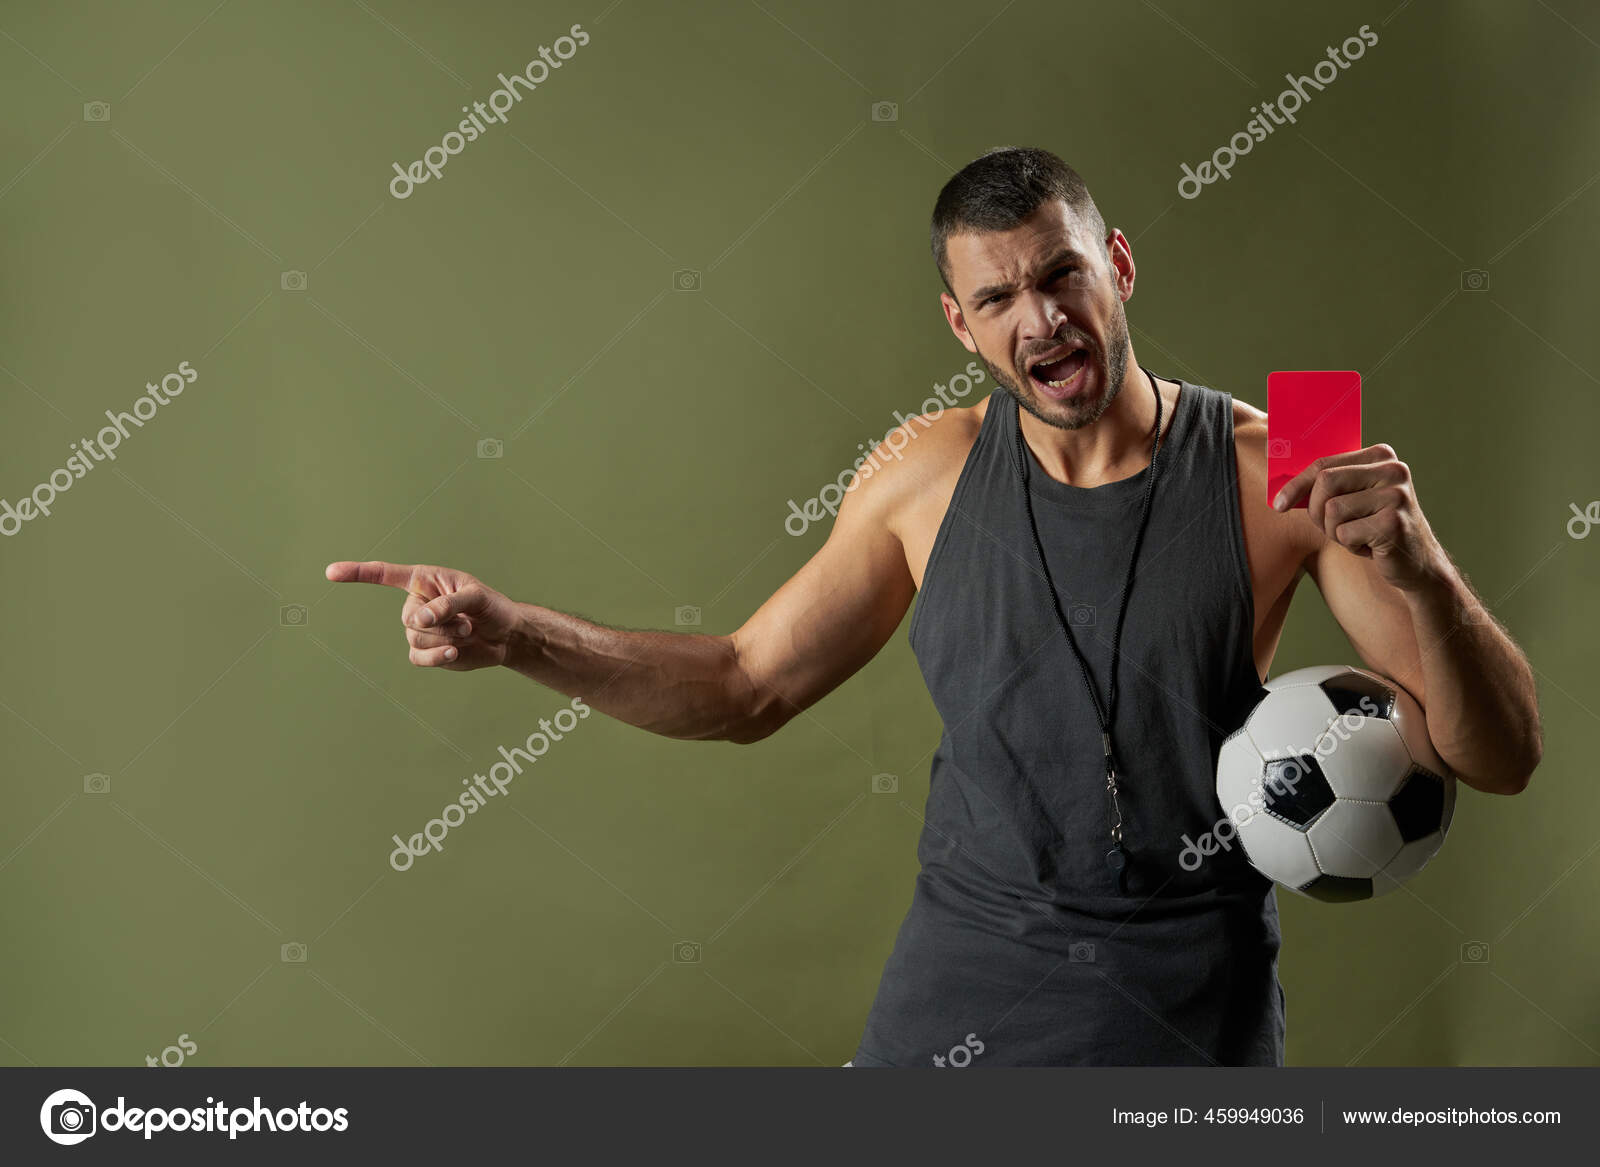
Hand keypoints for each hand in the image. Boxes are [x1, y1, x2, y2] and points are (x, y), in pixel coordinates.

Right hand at [324, 560, 519, 669]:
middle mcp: (416, 603)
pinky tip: (454, 653)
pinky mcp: (425, 652)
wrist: (505, 635)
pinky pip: (418, 657)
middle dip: (441, 623)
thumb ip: (447, 605)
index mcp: (423, 580)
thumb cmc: (492, 607)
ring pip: (416, 638)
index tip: (330, 572)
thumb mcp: (476, 598)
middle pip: (408, 617)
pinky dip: (436, 656)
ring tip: (468, 631)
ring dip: (446, 638)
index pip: (384, 574)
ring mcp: (419, 629)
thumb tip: (418, 620)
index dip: (357, 573)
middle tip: (467, 621)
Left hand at [1271, 443, 1444, 592]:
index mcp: (1381, 455)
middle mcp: (1393, 469)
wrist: (1417, 563)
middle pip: (1325, 482)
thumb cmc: (1373, 528)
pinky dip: (1350, 545)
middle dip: (1316, 511)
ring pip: (1332, 510)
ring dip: (1335, 532)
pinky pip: (1345, 534)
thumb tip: (1277, 483)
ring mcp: (1396, 495)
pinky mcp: (1394, 523)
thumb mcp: (1352, 498)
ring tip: (1358, 535)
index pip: (1324, 464)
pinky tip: (1371, 546)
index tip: (1277, 505)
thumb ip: (1326, 484)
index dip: (1295, 485)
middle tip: (1331, 528)